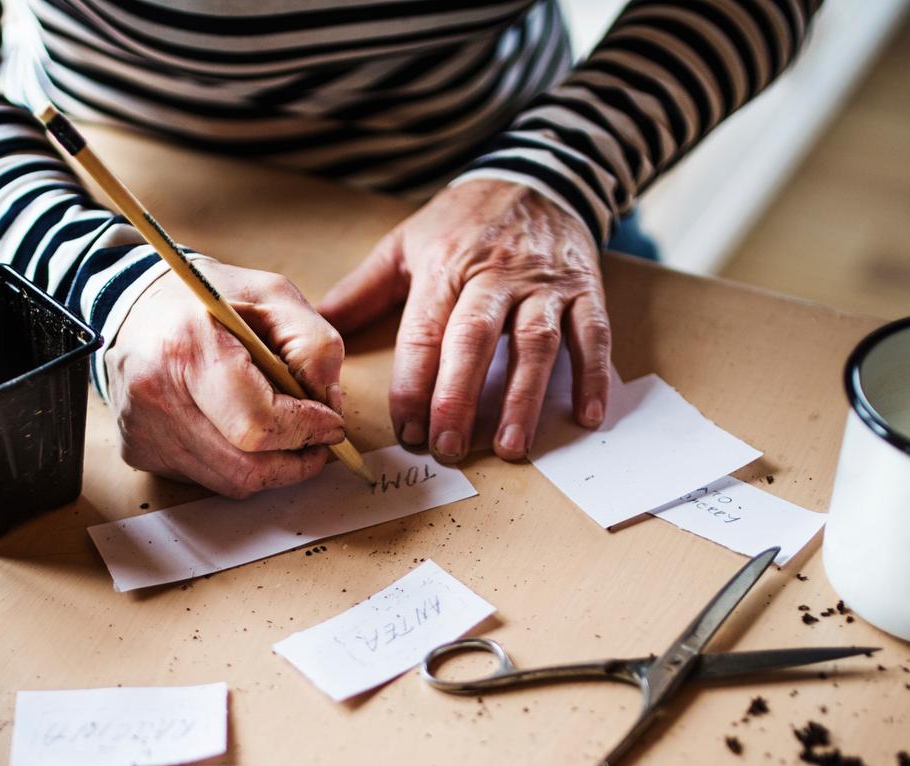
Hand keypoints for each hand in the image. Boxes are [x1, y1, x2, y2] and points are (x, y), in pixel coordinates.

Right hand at [105, 260, 347, 498]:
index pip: (258, 423)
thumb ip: (313, 344)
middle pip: (247, 467)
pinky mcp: (139, 450)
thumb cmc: (207, 299)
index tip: (330, 423)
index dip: (305, 431)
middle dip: (297, 461)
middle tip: (317, 442)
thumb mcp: (272, 296)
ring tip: (285, 435)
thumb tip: (328, 405)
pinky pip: (205, 479)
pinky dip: (235, 463)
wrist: (133, 307)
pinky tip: (235, 430)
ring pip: (230, 481)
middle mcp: (158, 395)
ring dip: (271, 467)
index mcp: (190, 347)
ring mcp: (144, 430)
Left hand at [319, 179, 610, 464]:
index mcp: (445, 268)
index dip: (414, 384)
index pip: (424, 333)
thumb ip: (362, 291)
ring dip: (524, 397)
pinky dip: (594, 375)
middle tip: (449, 447)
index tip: (406, 430)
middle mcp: (496, 276)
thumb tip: (315, 325)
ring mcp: (544, 284)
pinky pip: (592, 334)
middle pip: (476, 340)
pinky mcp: (584, 289)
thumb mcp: (406, 244)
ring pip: (536, 342)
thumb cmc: (463, 222)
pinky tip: (587, 416)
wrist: (536, 175)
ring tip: (512, 446)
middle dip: (460, 397)